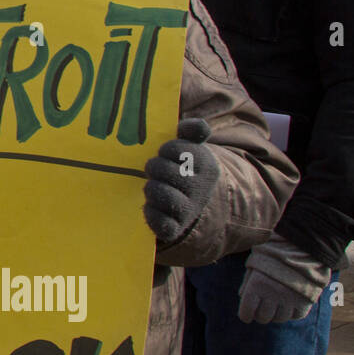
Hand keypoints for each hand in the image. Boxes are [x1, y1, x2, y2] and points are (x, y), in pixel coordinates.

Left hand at [143, 117, 219, 244]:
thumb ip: (191, 131)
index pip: (183, 151)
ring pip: (166, 198)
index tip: (164, 151)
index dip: (169, 149)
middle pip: (170, 173)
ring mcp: (189, 210)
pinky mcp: (175, 228)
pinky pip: (162, 224)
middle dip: (156, 167)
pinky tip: (148, 206)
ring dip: (152, 189)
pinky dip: (152, 214)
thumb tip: (199, 126)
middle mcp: (201, 189)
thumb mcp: (189, 145)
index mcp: (205, 166)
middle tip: (152, 168)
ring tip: (150, 185)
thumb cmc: (181, 166)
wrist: (190, 199)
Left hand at [238, 234, 331, 322]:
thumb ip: (248, 282)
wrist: (301, 246)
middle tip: (260, 309)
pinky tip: (288, 305)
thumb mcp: (255, 265)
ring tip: (274, 306)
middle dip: (259, 314)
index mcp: (257, 285)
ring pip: (279, 319)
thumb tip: (242, 297)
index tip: (246, 315)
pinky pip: (295, 316)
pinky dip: (290, 313)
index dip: (245, 315)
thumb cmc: (273, 254)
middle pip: (263, 318)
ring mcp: (290, 299)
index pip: (247, 312)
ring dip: (275, 315)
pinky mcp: (305, 301)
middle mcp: (273, 295)